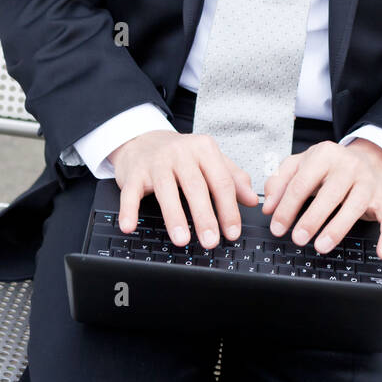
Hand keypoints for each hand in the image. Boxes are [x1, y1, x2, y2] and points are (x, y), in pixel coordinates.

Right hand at [108, 131, 257, 248]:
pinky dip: (129, 211)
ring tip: (182, 239)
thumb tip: (251, 200)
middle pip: (195, 187)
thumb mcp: (210, 160)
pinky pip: (130, 193)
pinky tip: (130, 226)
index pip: (221, 181)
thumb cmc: (181, 155)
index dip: (228, 209)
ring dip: (174, 217)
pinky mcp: (134, 173)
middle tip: (211, 241)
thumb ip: (233, 178)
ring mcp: (156, 162)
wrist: (143, 140)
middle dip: (204, 216)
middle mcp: (180, 153)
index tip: (232, 232)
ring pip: (166, 190)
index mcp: (204, 149)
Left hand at [260, 138, 381, 259]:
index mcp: (324, 155)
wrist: (367, 159)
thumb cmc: (328, 166)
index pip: (301, 182)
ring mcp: (368, 182)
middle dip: (311, 219)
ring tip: (321, 245)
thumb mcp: (300, 164)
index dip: (286, 207)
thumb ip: (280, 181)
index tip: (277, 226)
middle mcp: (349, 166)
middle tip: (297, 238)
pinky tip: (381, 252)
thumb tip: (268, 207)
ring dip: (337, 228)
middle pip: (329, 194)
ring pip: (355, 206)